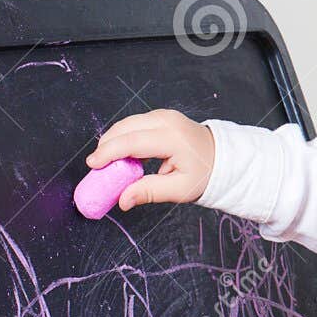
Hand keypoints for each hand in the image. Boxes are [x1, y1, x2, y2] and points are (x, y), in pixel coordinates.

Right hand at [86, 108, 216, 211]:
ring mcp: (164, 115)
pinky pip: (134, 124)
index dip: (108, 153)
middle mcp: (167, 121)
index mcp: (173, 138)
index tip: (93, 165)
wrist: (223, 157)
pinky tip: (123, 155)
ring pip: (126, 124)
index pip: (131, 142)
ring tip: (110, 164)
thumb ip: (150, 192)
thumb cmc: (205, 174)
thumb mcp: (180, 189)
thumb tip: (123, 200)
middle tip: (99, 169)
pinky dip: (123, 137)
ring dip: (113, 142)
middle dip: (106, 147)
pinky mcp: (161, 116)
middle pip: (124, 129)